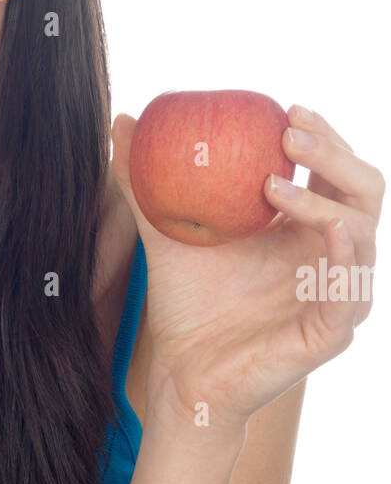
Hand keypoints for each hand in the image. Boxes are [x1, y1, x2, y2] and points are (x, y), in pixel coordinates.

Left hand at [110, 104, 382, 435]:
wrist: (179, 374)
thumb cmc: (185, 305)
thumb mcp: (165, 232)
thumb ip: (146, 181)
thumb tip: (120, 121)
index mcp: (308, 228)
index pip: (336, 169)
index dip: (323, 135)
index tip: (285, 109)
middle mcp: (332, 257)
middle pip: (361, 188)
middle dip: (332, 152)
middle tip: (289, 132)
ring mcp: (336, 295)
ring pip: (362, 233)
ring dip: (324, 200)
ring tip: (271, 184)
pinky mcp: (330, 333)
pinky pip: (350, 291)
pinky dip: (346, 256)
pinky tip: (330, 227)